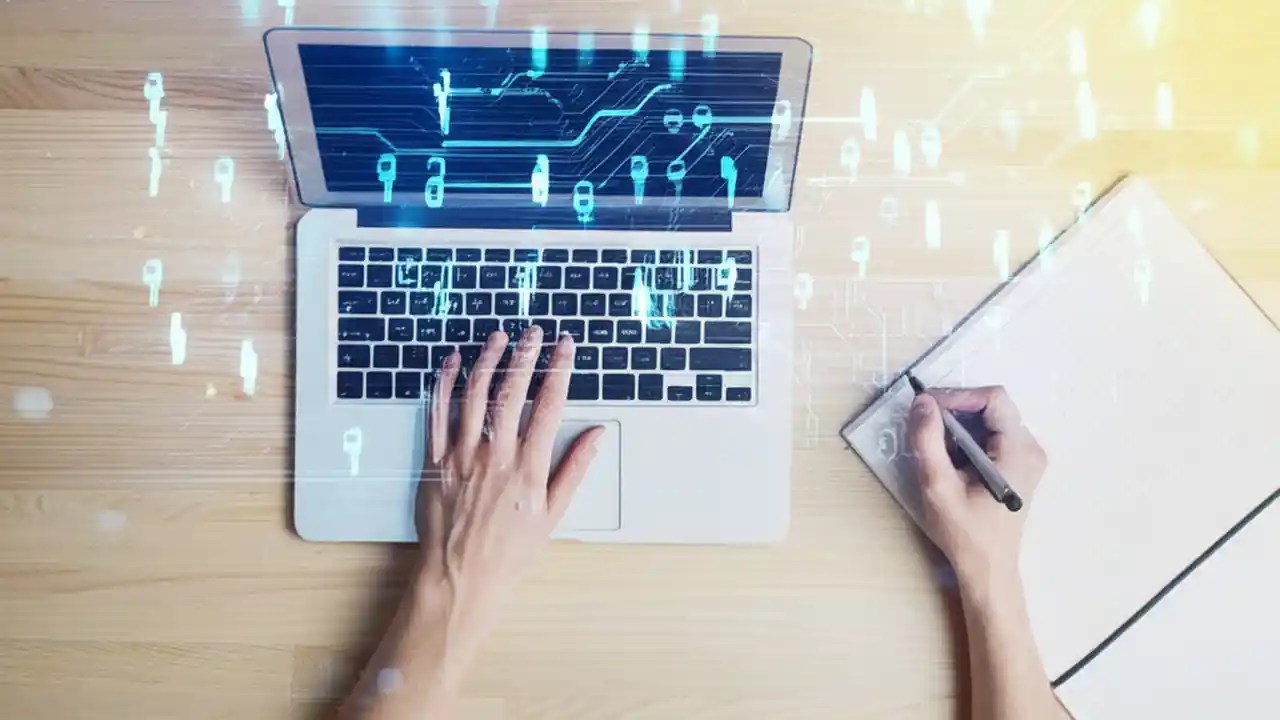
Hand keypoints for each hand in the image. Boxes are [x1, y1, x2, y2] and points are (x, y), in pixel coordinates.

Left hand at [416, 326, 603, 668]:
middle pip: (512, 391)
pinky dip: (446, 383)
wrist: (459, 577)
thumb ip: (574, 469)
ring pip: (474, 394)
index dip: (559, 370)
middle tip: (534, 332)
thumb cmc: (508, 551)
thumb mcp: (553, 514)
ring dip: (488, 360)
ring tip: (499, 337)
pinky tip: (454, 362)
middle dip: (525, 355)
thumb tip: (597, 434)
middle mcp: (495, 455)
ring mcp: (461, 455)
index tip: (566, 347)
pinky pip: (437, 413)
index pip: (548, 405)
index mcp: (528, 468)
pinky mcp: (435, 461)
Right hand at [907, 386, 1046, 587]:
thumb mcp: (938, 487)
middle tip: (925, 427)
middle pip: (992, 406)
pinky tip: (951, 459)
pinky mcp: (1018, 464)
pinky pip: (991, 434)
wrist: (988, 568)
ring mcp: (1028, 456)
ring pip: (989, 419)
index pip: (993, 399)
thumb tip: (922, 402)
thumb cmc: (965, 533)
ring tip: (936, 447)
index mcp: (1019, 451)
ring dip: (958, 425)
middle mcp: (1030, 448)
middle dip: (955, 410)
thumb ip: (928, 441)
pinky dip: (967, 437)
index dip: (957, 396)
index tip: (926, 408)